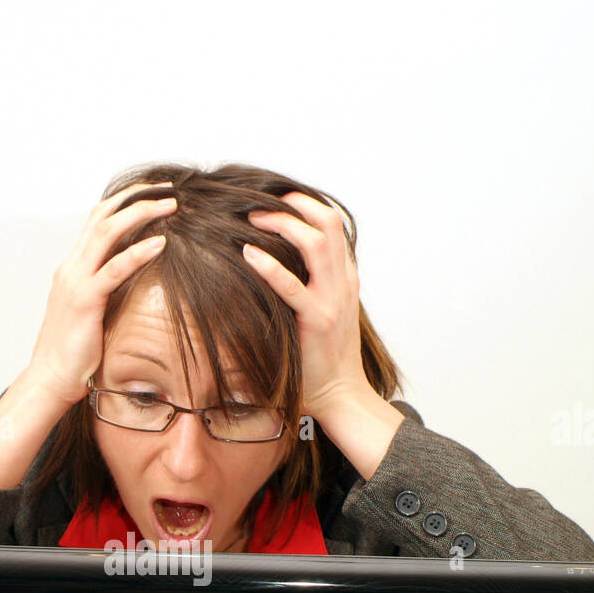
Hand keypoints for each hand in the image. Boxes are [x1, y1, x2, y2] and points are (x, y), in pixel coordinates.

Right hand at [28, 181, 176, 408]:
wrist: (51, 378)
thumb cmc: (73, 353)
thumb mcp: (90, 313)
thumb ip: (104, 292)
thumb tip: (130, 284)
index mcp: (72, 269)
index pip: (97, 221)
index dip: (124, 202)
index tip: (152, 193)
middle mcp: (71, 268)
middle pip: (102, 217)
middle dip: (135, 197)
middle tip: (167, 189)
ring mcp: (75, 282)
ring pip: (107, 233)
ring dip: (140, 214)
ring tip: (169, 206)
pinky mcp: (85, 301)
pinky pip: (114, 269)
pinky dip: (138, 252)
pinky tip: (161, 243)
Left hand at [243, 192, 368, 416]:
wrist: (340, 394)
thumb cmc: (324, 357)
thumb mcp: (326, 311)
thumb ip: (313, 285)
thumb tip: (278, 264)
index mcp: (345, 277)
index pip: (333, 224)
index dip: (306, 203)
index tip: (278, 198)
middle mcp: (342, 282)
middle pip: (329, 222)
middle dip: (295, 203)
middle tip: (260, 203)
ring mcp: (332, 300)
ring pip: (317, 243)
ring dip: (283, 224)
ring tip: (254, 219)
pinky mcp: (316, 321)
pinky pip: (292, 286)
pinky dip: (269, 266)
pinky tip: (248, 254)